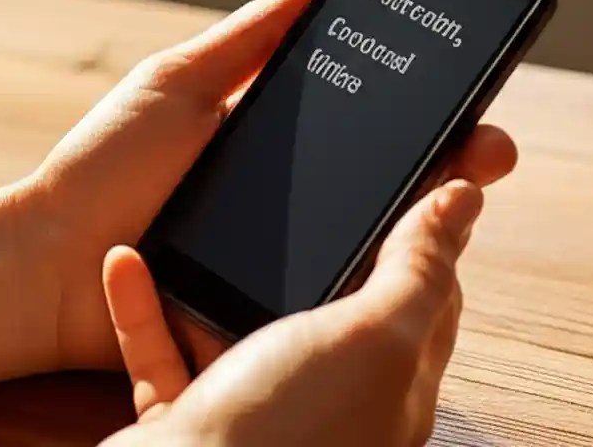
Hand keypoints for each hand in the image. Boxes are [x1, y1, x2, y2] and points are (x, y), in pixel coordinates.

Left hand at [21, 0, 515, 371]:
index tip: (468, 93)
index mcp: (276, 144)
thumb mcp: (178, 83)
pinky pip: (332, 295)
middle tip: (490, 151)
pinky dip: (374, 277)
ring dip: (424, 221)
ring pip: (374, 241)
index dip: (422, 111)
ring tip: (465, 199)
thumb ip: (247, 36)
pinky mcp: (268, 307)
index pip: (368, 124)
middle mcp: (291, 200)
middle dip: (449, 162)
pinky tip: (411, 255)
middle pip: (387, 182)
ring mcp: (283, 257)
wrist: (49, 265)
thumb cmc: (104, 169)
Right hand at [100, 178, 493, 446]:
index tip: (419, 172)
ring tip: (209, 212)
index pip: (426, 299)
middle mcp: (327, 402)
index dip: (425, 235)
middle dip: (319, 244)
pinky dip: (145, 306)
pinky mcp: (189, 425)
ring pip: (242, 324)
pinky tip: (128, 261)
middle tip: (308, 179)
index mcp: (391, 387)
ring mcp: (257, 414)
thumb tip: (464, 200)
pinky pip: (165, 353)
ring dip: (220, 270)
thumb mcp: (375, 339)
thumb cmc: (288, 436)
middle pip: (331, 306)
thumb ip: (416, 272)